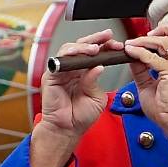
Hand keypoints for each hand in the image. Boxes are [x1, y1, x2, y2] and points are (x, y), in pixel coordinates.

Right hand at [27, 30, 121, 166]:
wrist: (68, 129)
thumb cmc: (80, 116)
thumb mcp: (96, 97)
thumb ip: (95, 81)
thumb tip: (98, 66)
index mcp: (84, 72)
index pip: (94, 53)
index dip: (104, 46)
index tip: (116, 44)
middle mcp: (72, 69)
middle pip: (82, 46)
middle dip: (95, 39)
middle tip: (107, 37)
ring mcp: (61, 71)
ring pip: (70, 49)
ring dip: (83, 46)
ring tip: (95, 48)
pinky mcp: (51, 76)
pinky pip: (59, 60)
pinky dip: (69, 54)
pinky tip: (80, 54)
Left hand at [121, 17, 167, 150]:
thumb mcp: (151, 84)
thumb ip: (143, 69)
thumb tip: (133, 57)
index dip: (167, 32)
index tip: (150, 38)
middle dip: (162, 28)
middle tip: (146, 37)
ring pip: (166, 40)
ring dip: (145, 40)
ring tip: (133, 45)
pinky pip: (152, 57)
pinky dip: (139, 52)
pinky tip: (131, 53)